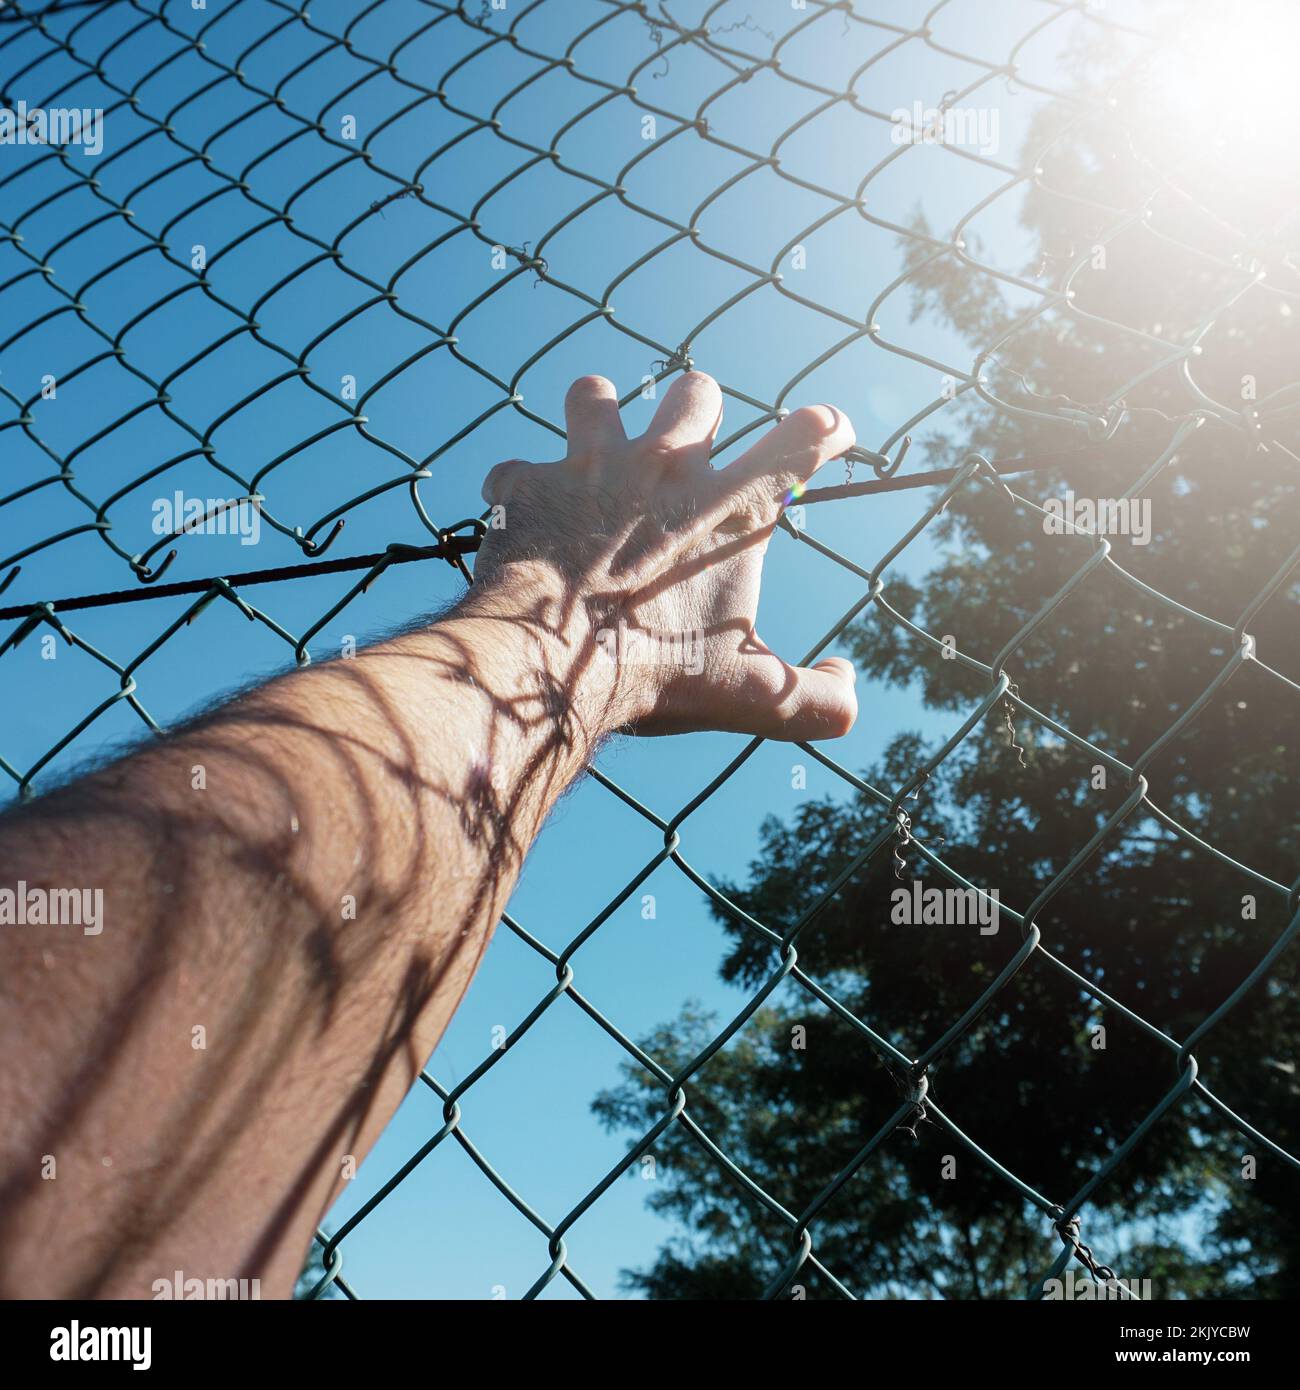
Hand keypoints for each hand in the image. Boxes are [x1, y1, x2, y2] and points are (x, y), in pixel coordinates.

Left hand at [461, 372, 858, 740]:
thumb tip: (849, 687)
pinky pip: (519, 469)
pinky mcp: (528, 483)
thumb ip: (818, 702)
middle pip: (699, 392)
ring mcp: (592, 465)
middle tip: (687, 450)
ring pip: (597, 397)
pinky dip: (523, 494)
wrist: (548, 665)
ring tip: (596, 449)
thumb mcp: (752, 697)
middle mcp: (666, 466)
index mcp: (731, 508)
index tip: (831, 427)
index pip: (803, 439)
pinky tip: (525, 520)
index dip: (824, 427)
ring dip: (599, 418)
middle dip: (700, 411)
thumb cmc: (656, 674)